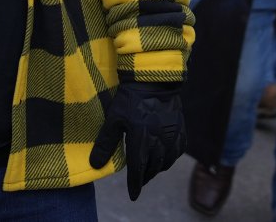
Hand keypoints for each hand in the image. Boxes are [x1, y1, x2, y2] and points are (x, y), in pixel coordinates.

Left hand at [88, 82, 186, 200]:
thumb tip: (95, 165)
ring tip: (148, 171)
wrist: (154, 79)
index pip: (138, 168)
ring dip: (157, 169)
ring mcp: (172, 135)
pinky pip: (178, 151)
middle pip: (153, 167)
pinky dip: (171, 158)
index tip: (133, 195)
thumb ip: (105, 143)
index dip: (135, 183)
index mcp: (141, 138)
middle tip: (138, 180)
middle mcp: (160, 140)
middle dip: (145, 176)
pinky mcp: (181, 129)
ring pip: (167, 161)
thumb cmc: (130, 99)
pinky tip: (164, 158)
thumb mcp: (113, 119)